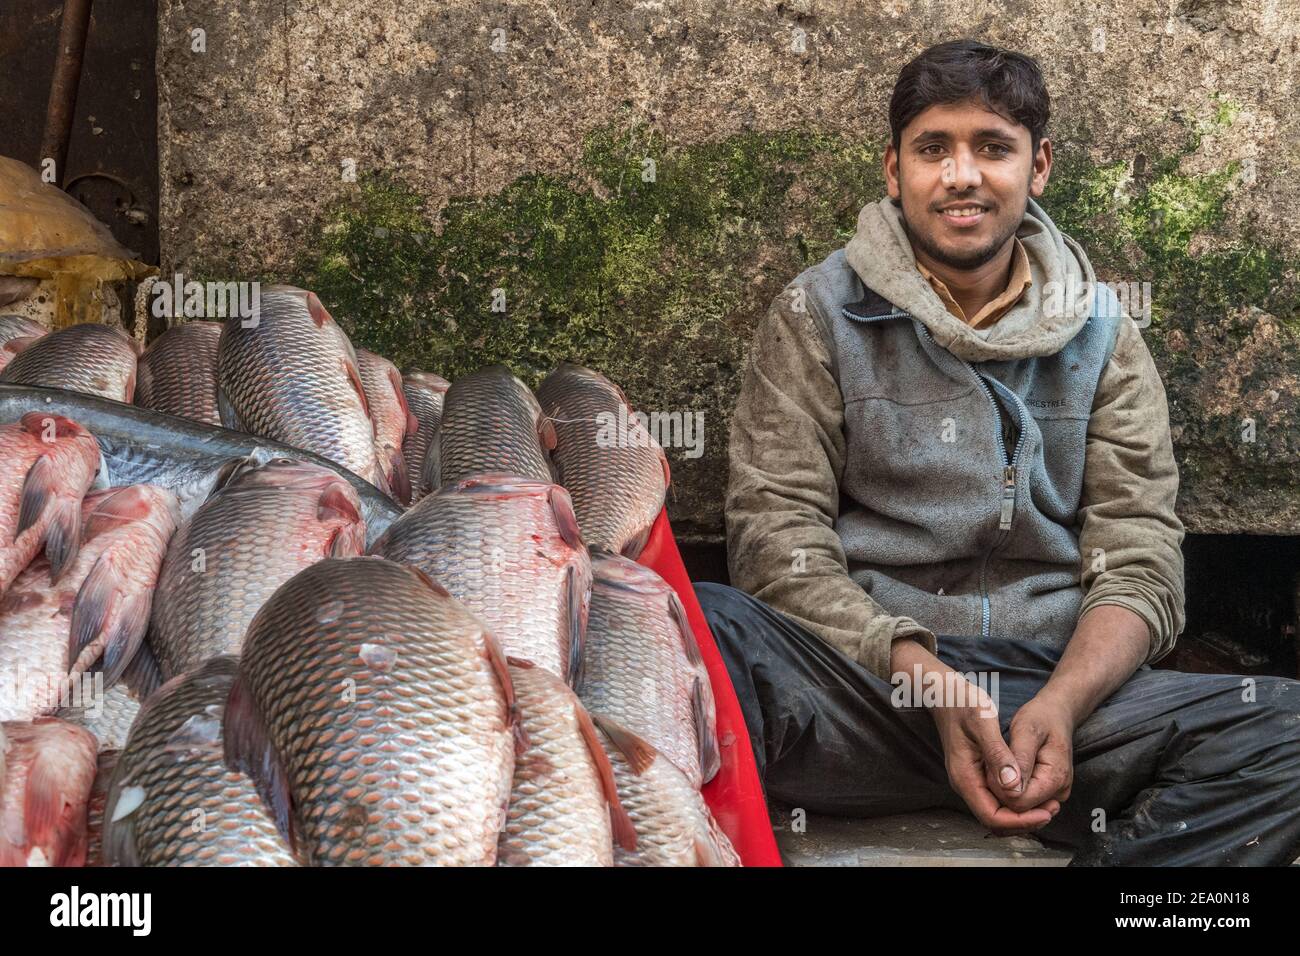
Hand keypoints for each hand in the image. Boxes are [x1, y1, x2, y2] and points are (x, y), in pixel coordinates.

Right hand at [929, 680, 1060, 834]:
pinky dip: (1016, 802)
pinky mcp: (976, 774)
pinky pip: (996, 799)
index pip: (992, 817)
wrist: (945, 693)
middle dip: (1024, 821)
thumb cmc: (962, 703)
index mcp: (965, 777)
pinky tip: (1033, 790)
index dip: (1020, 821)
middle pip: (995, 821)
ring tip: (1047, 804)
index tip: (1045, 812)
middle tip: (1052, 810)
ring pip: (997, 812)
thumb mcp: (983, 723)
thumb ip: (998, 755)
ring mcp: (970, 780)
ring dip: (1021, 814)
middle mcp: (965, 784)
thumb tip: (1013, 786)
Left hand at [994, 691, 1075, 814]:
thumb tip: (1011, 790)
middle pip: (1019, 809)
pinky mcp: (1047, 794)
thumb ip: (1019, 760)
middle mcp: (1059, 793)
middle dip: (999, 790)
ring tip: (1001, 764)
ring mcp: (1054, 796)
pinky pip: (1022, 802)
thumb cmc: (1040, 718)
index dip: (998, 788)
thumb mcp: (1026, 731)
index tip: (990, 764)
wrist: (1055, 714)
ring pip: (1019, 808)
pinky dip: (1009, 791)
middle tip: (993, 762)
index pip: (1019, 803)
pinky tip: (1005, 771)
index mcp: (1056, 778)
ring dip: (1003, 791)